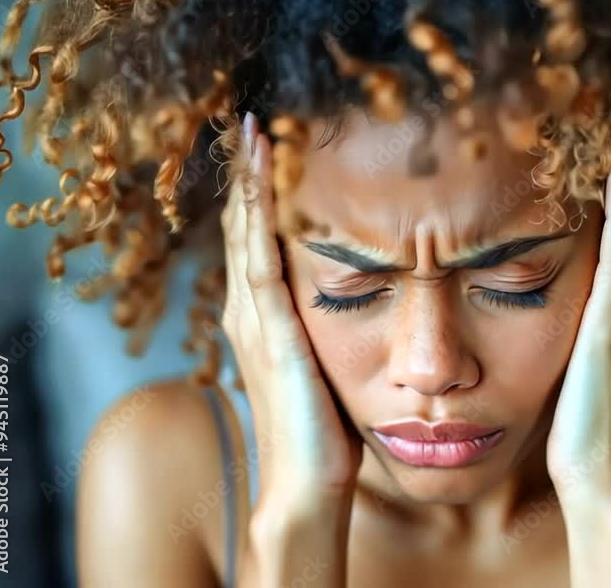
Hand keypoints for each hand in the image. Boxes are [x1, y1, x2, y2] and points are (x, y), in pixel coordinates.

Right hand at [220, 111, 363, 507]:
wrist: (306, 487)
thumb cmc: (326, 434)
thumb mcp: (327, 369)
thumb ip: (328, 333)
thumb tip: (366, 302)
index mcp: (264, 320)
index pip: (258, 243)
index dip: (261, 197)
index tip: (273, 152)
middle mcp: (249, 312)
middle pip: (244, 227)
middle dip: (250, 176)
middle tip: (254, 123)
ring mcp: (254, 319)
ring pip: (246, 232)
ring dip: (250, 180)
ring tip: (254, 129)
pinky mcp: (270, 330)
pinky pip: (259, 255)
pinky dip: (258, 211)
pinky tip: (264, 174)